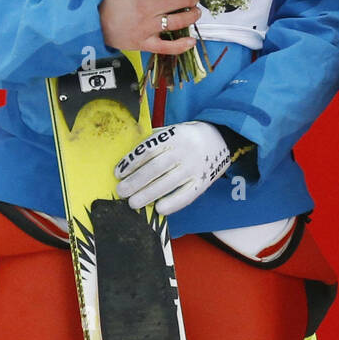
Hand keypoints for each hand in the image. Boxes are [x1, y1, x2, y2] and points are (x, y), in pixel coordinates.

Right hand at [100, 0, 198, 54]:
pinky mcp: (145, 43)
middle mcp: (149, 8)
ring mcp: (148, 27)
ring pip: (179, 21)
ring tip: (195, 13)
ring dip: (193, 16)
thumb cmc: (112, 6)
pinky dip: (182, 45)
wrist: (95, 24)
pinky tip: (191, 42)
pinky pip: (167, 47)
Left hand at [116, 121, 231, 215]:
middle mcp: (185, 151)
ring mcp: (195, 167)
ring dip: (148, 195)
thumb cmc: (187, 138)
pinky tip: (159, 208)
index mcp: (175, 136)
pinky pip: (186, 196)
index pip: (149, 150)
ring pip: (168, 183)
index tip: (118, 173)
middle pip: (156, 168)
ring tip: (133, 203)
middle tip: (121, 191)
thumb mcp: (172, 131)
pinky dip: (172, 204)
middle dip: (135, 182)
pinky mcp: (203, 182)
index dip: (131, 163)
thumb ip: (153, 141)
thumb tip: (127, 160)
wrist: (220, 139)